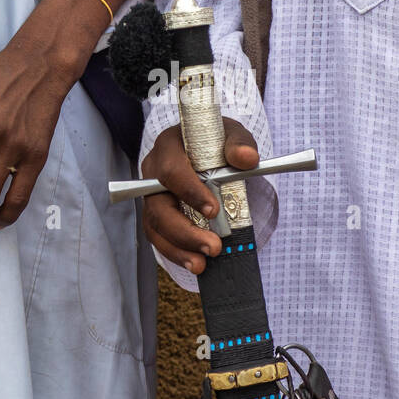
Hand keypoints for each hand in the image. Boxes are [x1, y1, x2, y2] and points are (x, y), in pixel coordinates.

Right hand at [141, 119, 258, 273]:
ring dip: (178, 248)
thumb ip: (239, 143)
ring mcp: (152, 196)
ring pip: (155, 226)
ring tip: (201, 264)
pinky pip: (159, 237)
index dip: (189, 192)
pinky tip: (194, 263)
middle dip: (184, 231)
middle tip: (213, 246)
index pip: (170, 172)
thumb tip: (246, 158)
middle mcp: (152, 173)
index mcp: (167, 148)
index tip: (213, 210)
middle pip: (158, 207)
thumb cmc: (215, 142)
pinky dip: (175, 253)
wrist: (207, 151)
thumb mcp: (231, 134)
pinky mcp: (156, 214)